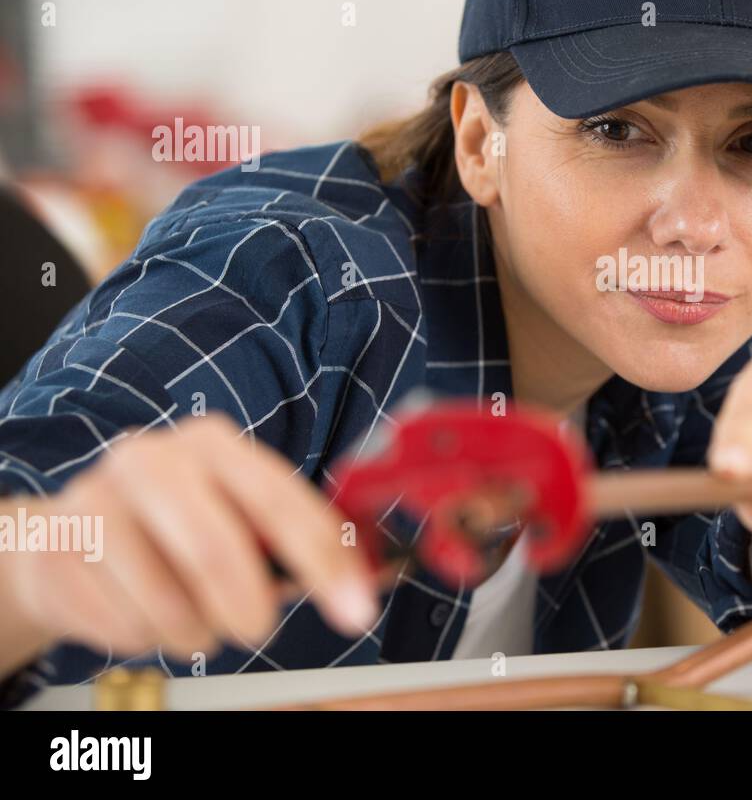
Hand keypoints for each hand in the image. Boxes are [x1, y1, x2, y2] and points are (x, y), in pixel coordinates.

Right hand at [0, 413, 378, 666]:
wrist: (65, 535)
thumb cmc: (173, 526)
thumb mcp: (234, 514)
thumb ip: (294, 540)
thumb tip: (365, 578)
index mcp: (211, 444)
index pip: (280, 500)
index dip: (324, 559)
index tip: (356, 607)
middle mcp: (151, 459)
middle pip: (216, 550)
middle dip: (249, 608)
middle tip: (256, 628)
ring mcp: (95, 502)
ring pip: (166, 604)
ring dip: (193, 631)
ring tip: (189, 616)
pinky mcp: (56, 551)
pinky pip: (121, 627)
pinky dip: (145, 638)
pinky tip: (137, 610)